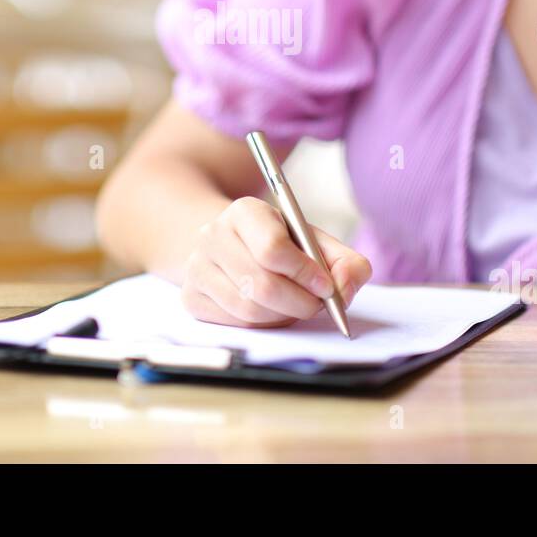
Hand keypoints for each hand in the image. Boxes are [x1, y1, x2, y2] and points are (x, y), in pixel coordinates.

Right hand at [180, 197, 372, 327]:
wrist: (231, 245)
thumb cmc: (280, 244)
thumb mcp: (315, 242)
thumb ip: (345, 262)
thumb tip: (345, 290)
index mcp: (244, 212)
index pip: (272, 248)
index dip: (305, 273)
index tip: (326, 286)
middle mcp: (212, 235)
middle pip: (261, 284)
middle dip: (299, 302)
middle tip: (317, 305)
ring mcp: (197, 268)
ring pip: (248, 309)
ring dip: (282, 316)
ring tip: (295, 306)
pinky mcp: (191, 297)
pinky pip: (234, 324)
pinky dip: (262, 325)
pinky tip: (272, 312)